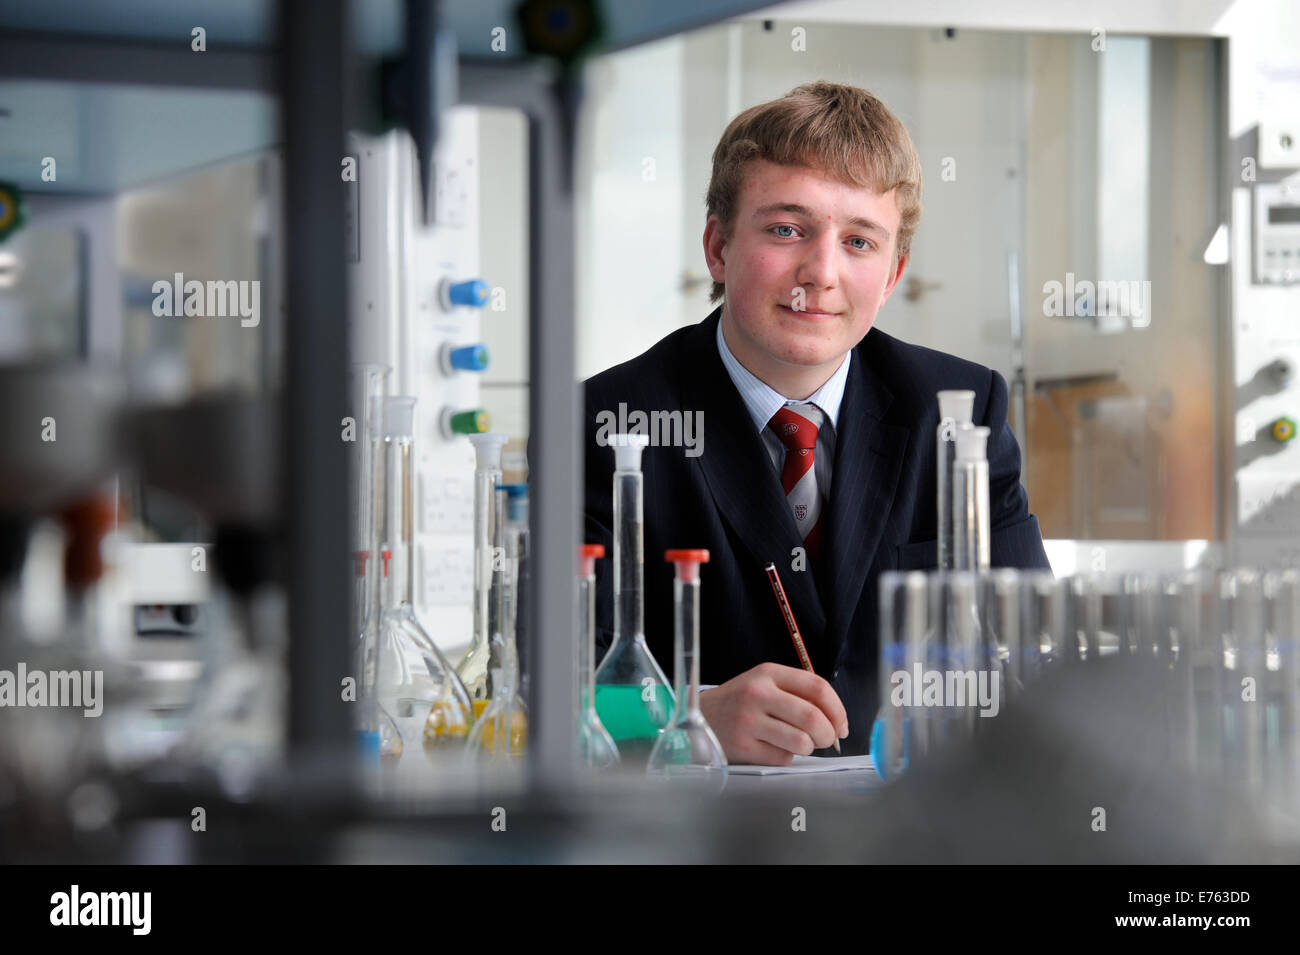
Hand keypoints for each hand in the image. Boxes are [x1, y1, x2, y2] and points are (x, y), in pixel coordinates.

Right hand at [698, 662, 848, 764]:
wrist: (701, 716)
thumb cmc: (742, 701)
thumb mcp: (765, 683)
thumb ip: (799, 694)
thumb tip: (838, 723)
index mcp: (769, 673)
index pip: (817, 687)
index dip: (838, 709)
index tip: (842, 725)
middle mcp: (758, 694)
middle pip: (813, 717)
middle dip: (828, 734)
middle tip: (826, 740)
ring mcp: (748, 721)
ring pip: (801, 742)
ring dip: (809, 748)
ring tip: (800, 744)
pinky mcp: (743, 746)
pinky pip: (782, 758)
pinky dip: (786, 757)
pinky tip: (774, 748)